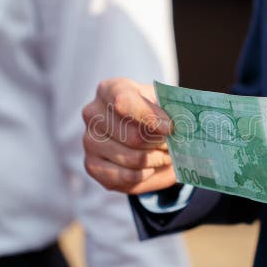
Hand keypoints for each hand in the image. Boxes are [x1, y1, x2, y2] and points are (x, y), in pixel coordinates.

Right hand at [82, 78, 175, 193]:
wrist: (144, 133)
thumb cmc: (156, 113)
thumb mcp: (165, 103)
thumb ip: (171, 109)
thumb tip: (177, 125)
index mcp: (110, 89)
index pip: (123, 102)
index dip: (149, 117)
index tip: (170, 128)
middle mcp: (93, 114)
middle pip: (133, 136)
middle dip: (160, 143)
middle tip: (173, 144)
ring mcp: (89, 141)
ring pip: (132, 159)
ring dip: (157, 159)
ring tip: (165, 154)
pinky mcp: (92, 166)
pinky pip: (126, 177)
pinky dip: (146, 174)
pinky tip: (151, 166)